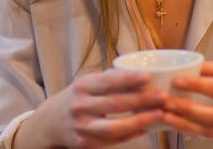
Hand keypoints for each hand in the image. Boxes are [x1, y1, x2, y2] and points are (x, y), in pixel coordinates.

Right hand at [14, 70, 164, 148]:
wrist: (49, 123)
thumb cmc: (76, 98)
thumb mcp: (87, 83)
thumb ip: (109, 79)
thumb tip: (141, 71)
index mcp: (82, 87)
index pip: (107, 81)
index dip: (127, 79)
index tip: (148, 76)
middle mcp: (80, 107)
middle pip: (113, 104)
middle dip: (141, 100)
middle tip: (163, 95)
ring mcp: (82, 128)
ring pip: (114, 127)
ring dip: (139, 121)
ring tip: (159, 114)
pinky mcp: (86, 144)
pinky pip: (112, 141)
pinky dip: (131, 135)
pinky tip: (147, 127)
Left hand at [161, 61, 212, 143]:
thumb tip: (190, 64)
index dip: (197, 85)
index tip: (176, 80)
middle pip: (212, 115)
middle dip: (186, 109)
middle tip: (165, 101)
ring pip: (208, 130)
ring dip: (184, 124)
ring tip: (164, 114)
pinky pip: (209, 136)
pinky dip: (190, 130)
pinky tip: (176, 123)